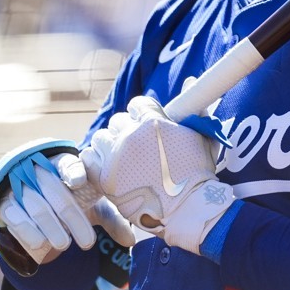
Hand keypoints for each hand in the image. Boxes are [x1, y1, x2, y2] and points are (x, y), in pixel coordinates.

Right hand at [0, 151, 134, 267]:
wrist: (28, 197)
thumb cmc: (68, 198)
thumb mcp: (89, 204)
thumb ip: (110, 218)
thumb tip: (131, 241)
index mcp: (62, 164)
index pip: (67, 163)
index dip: (73, 170)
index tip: (79, 182)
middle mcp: (39, 171)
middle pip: (55, 191)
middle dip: (72, 217)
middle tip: (88, 242)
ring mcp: (20, 186)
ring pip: (37, 205)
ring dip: (51, 227)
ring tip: (64, 245)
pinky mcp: (5, 204)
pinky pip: (15, 216)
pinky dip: (28, 231)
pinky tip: (41, 244)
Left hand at [81, 96, 235, 254]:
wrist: (188, 208)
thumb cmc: (198, 173)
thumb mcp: (200, 136)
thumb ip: (193, 107)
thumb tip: (189, 81)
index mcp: (153, 122)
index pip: (137, 104)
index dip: (141, 115)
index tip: (146, 127)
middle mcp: (132, 135)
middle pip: (118, 121)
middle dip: (126, 130)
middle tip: (136, 147)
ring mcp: (117, 157)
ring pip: (102, 138)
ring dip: (110, 145)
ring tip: (121, 158)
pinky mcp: (105, 178)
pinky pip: (89, 158)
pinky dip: (96, 160)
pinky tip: (106, 166)